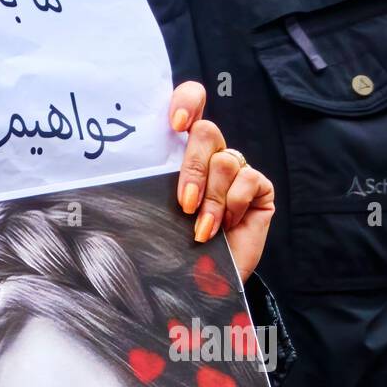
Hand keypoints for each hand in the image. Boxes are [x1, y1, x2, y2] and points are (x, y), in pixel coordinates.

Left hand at [169, 80, 275, 280]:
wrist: (206, 285)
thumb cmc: (176, 250)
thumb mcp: (158, 217)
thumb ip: (154, 189)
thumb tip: (127, 173)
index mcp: (182, 155)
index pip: (192, 104)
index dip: (188, 101)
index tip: (174, 124)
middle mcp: (211, 157)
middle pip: (206, 133)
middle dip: (192, 169)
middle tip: (184, 204)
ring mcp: (237, 171)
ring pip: (226, 161)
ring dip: (212, 199)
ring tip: (201, 229)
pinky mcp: (259, 188)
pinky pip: (248, 180)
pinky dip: (233, 206)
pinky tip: (225, 227)